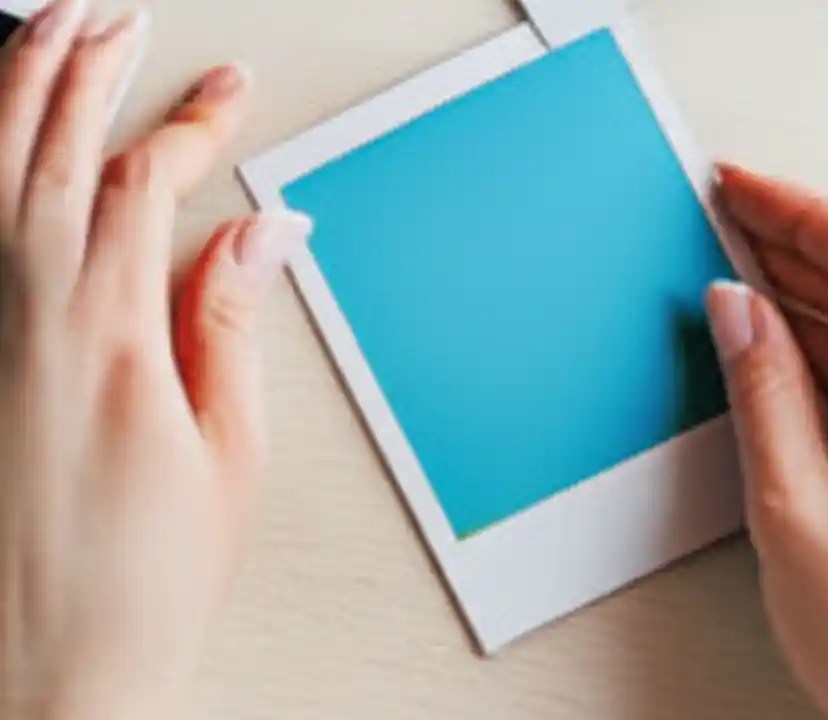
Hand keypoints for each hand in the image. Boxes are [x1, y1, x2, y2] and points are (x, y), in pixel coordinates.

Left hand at [0, 2, 309, 717]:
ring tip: (45, 33)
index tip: (228, 89)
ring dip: (15, 93)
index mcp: (110, 341)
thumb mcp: (228, 453)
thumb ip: (230, 325)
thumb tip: (258, 234)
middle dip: (85, 69)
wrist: (54, 670)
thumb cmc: (147, 577)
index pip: (147, 187)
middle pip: (49, 157)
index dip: (190, 121)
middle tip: (117, 18)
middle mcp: (27, 325)